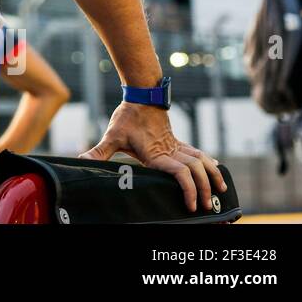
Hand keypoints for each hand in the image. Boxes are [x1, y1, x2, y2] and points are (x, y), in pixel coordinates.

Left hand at [79, 102, 226, 211]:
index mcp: (156, 154)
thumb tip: (81, 162)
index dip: (188, 189)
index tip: (190, 204)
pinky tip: (216, 169)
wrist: (142, 94)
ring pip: (201, 161)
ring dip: (212, 176)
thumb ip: (98, 151)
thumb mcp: (112, 135)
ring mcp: (177, 145)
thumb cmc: (127, 116)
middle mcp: (170, 150)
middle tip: (206, 207)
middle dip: (203, 189)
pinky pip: (198, 153)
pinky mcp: (178, 140)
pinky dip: (209, 162)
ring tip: (220, 191)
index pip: (179, 173)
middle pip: (195, 171)